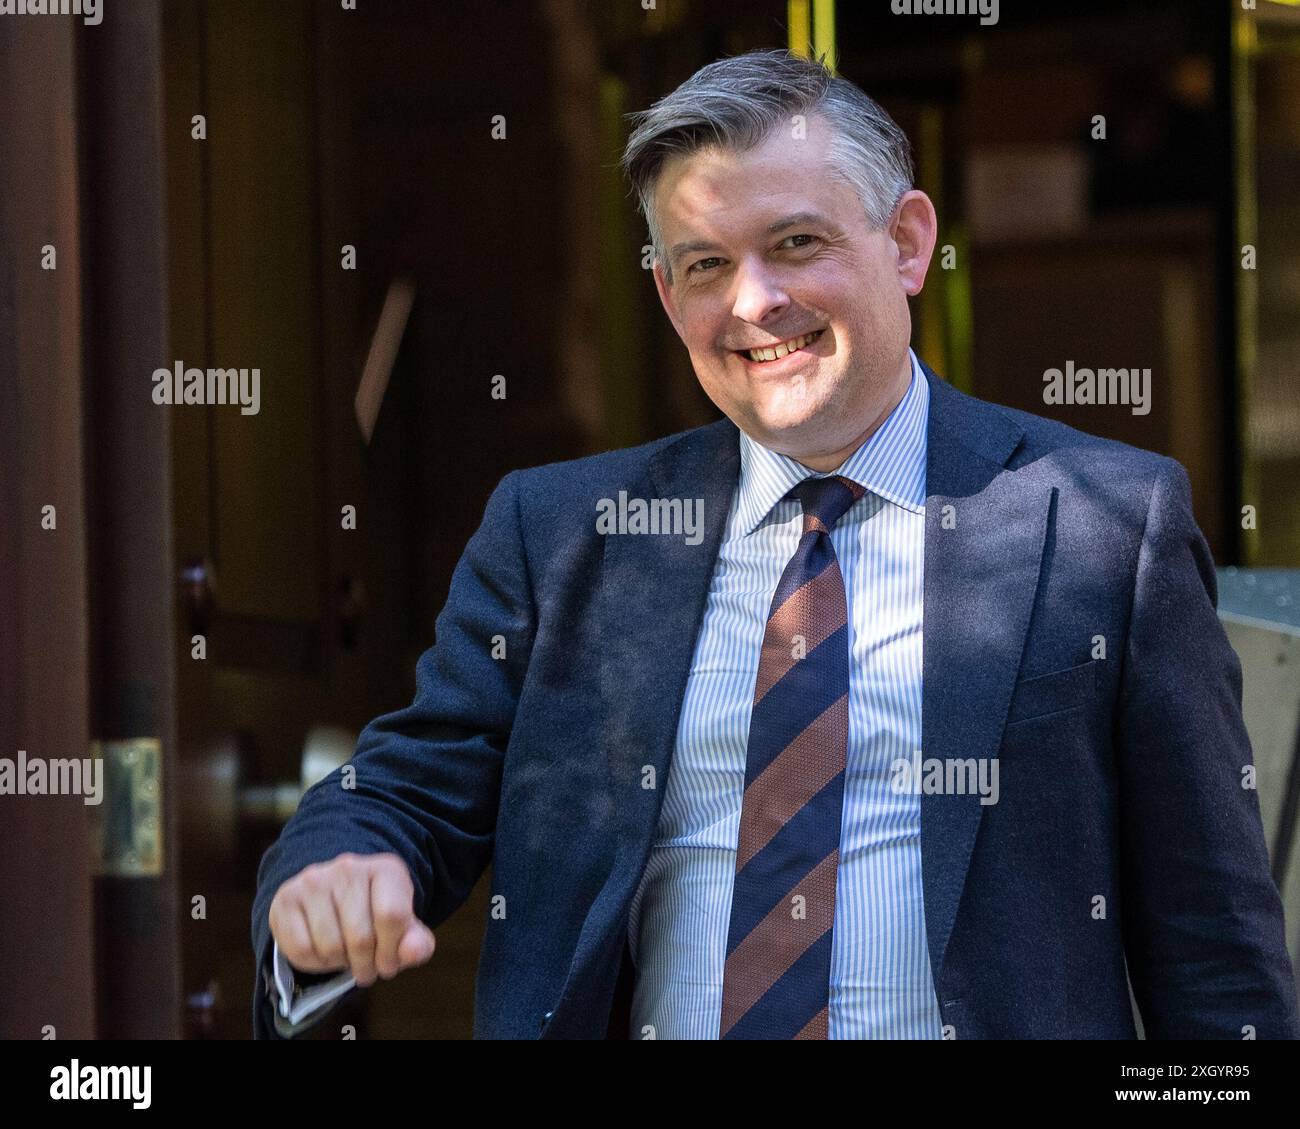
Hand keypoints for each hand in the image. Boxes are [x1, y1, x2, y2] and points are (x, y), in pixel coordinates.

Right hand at [268, 852, 435, 986]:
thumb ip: (416, 943)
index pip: (392, 916)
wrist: (334, 895)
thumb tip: (416, 953)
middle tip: (367, 968)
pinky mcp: (286, 898)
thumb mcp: (403, 928)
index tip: (388, 963)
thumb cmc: (375, 915)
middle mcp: (349, 867)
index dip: (391, 952)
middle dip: (366, 965)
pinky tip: (324, 953)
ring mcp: (314, 880)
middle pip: (360, 937)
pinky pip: (301, 950)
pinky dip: (315, 964)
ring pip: (330, 946)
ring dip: (341, 964)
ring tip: (346, 956)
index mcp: (386, 868)